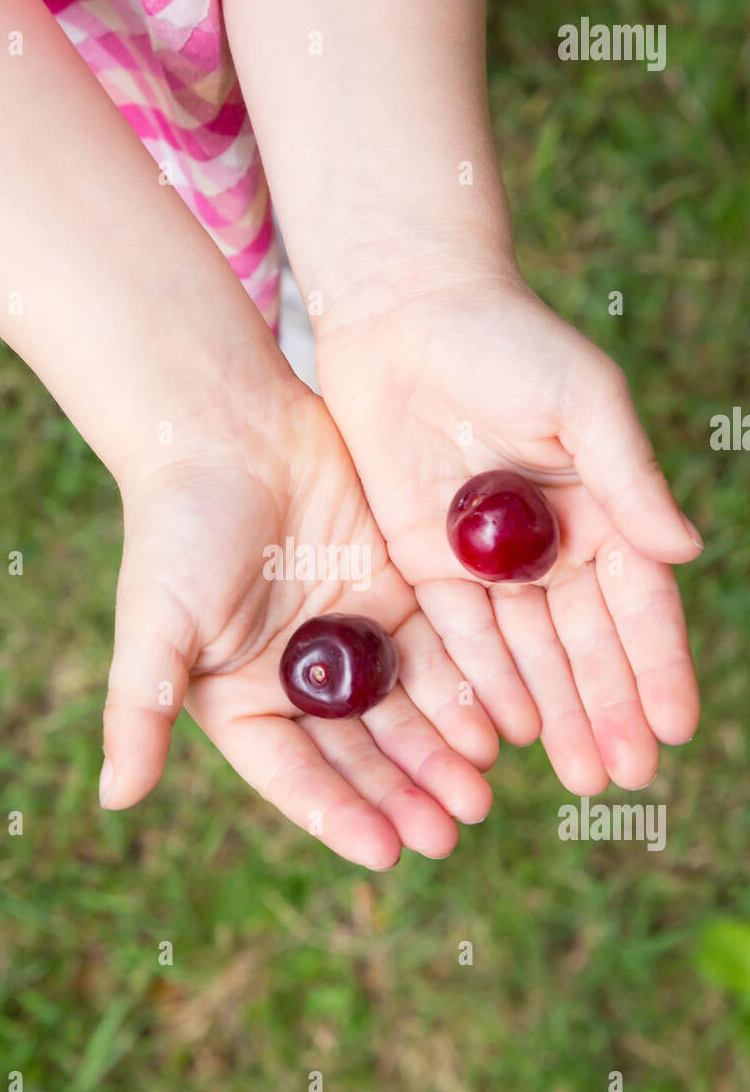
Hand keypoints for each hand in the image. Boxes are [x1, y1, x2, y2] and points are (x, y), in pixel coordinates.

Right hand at [100, 358, 493, 867]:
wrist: (228, 420)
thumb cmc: (177, 523)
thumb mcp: (155, 623)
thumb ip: (141, 709)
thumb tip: (113, 800)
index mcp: (242, 699)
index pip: (295, 775)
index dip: (339, 815)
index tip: (387, 852)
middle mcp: (299, 680)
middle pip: (362, 754)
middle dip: (405, 793)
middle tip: (452, 831)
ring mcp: (351, 637)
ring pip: (407, 711)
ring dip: (443, 754)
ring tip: (482, 793)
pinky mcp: (396, 592)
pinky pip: (437, 652)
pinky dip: (465, 689)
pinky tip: (499, 722)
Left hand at [316, 271, 701, 794]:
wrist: (405, 314)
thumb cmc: (507, 342)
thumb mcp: (583, 401)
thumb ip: (630, 479)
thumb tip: (685, 551)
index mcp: (602, 510)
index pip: (638, 606)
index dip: (656, 667)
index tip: (672, 729)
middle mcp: (550, 547)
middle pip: (584, 646)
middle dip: (606, 710)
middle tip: (621, 778)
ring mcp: (487, 562)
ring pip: (527, 655)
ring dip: (554, 713)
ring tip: (577, 775)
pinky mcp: (426, 563)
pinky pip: (458, 636)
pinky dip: (483, 683)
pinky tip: (505, 733)